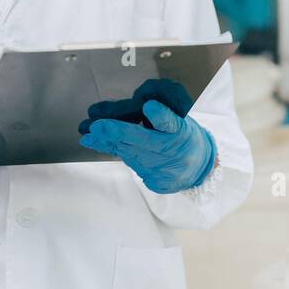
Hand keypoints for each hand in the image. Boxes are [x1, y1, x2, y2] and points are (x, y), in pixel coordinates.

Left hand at [79, 83, 215, 193]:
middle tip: (95, 127)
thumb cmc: (185, 139)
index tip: (149, 106)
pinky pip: (134, 165)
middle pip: (142, 141)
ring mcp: (165, 170)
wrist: (198, 168)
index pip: (171, 123)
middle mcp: (173, 152)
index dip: (160, 115)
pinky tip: (105, 147)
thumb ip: (163, 116)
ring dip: (109, 144)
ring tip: (90, 137)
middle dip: (116, 133)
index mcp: (182, 132)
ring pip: (132, 155)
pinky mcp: (158, 183)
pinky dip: (120, 154)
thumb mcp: (181, 121)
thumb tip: (144, 105)